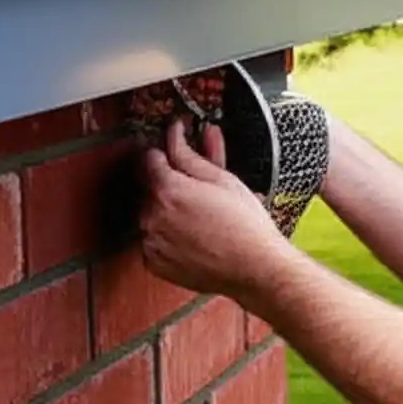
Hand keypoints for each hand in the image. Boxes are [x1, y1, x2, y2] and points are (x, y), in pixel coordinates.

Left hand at [139, 119, 293, 297]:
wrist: (254, 267)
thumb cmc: (245, 225)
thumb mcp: (223, 179)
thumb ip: (190, 155)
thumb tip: (176, 135)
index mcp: (167, 190)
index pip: (148, 158)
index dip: (162, 150)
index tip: (171, 148)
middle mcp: (151, 215)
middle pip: (149, 187)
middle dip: (169, 182)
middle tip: (198, 188)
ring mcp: (150, 241)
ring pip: (151, 214)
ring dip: (167, 210)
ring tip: (201, 216)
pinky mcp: (154, 262)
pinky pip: (153, 240)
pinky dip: (167, 235)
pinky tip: (194, 235)